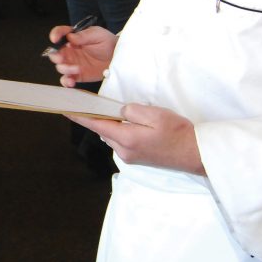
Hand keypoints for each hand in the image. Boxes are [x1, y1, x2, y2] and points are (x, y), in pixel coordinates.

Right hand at [46, 25, 115, 86]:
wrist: (117, 57)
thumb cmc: (107, 43)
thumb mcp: (97, 34)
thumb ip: (84, 35)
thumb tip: (71, 36)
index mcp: (73, 38)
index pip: (60, 33)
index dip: (55, 35)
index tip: (55, 39)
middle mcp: (70, 50)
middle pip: (55, 53)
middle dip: (55, 56)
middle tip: (61, 58)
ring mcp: (72, 63)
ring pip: (60, 67)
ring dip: (65, 69)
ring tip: (77, 69)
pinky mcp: (76, 75)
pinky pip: (66, 79)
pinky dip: (66, 81)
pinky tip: (71, 81)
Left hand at [68, 103, 204, 174]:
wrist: (196, 154)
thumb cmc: (178, 133)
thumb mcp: (155, 114)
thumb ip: (132, 110)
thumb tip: (119, 112)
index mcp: (127, 138)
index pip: (96, 124)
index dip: (79, 116)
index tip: (65, 109)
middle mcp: (124, 150)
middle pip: (103, 130)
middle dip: (99, 117)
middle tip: (96, 103)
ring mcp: (130, 157)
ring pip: (112, 136)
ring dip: (112, 125)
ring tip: (120, 113)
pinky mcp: (136, 158)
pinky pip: (121, 142)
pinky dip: (121, 132)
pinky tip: (133, 125)